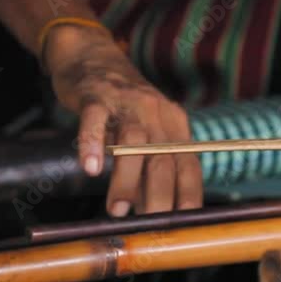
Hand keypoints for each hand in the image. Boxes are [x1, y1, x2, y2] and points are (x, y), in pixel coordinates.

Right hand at [44, 26, 202, 214]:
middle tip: (149, 226)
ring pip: (133, 144)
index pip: (190, 165)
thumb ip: (148, 169)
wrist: (92, 56)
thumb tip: (150, 213)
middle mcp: (157, 113)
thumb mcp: (145, 134)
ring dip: (126, 180)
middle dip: (160, 197)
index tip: (184, 225)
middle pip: (164, 159)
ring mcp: (127, 103)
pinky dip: (92, 145)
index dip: (189, 195)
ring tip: (116, 210)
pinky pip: (95, 121)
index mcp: (175, 125)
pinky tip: (90, 170)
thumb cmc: (122, 106)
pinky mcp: (95, 96)